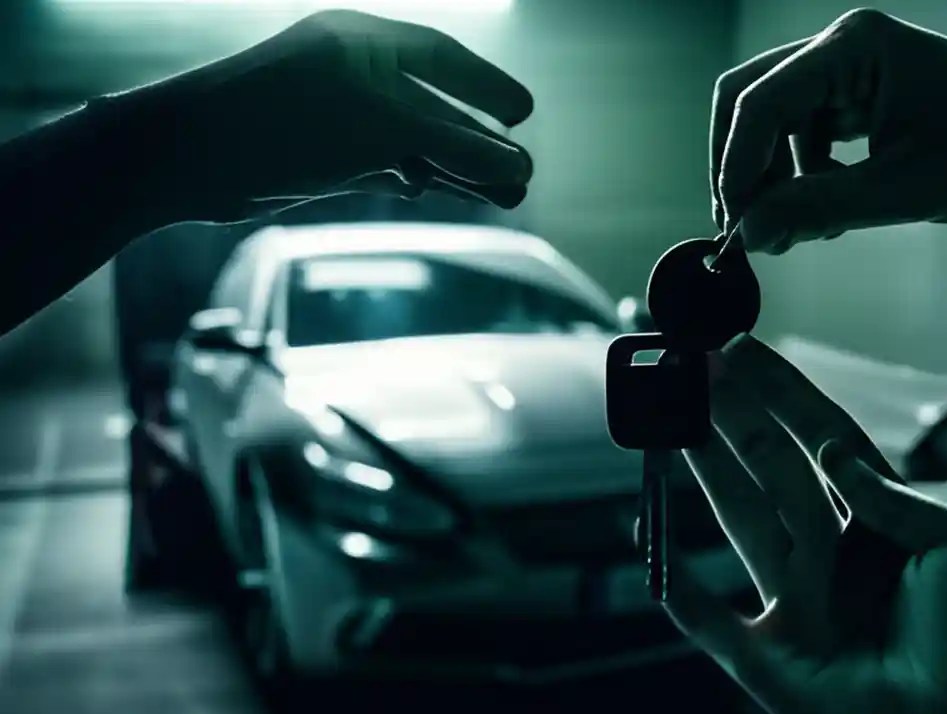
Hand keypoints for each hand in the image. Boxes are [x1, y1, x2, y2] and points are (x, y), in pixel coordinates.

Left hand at [151, 10, 533, 220]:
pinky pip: (378, 163)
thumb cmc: (278, 123)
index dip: (486, 86)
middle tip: (521, 179)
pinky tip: (430, 194)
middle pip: (431, 106)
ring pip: (408, 142)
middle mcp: (347, 71)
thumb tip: (520, 170)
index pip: (440, 56)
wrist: (183, 158)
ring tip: (502, 202)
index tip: (524, 113)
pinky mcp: (313, 153)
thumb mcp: (380, 130)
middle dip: (476, 145)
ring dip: (452, 171)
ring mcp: (330, 114)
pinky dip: (408, 178)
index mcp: (360, 40)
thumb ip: (453, 147)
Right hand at [665, 335, 946, 713]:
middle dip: (732, 414)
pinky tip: (643, 532)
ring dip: (701, 468)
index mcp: (886, 524)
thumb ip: (896, 495)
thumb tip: (834, 451)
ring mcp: (801, 606)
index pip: (824, 440)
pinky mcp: (774, 662)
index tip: (742, 350)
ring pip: (737, 521)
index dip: (783, 394)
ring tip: (667, 415)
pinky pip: (709, 620)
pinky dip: (672, 584)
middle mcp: (837, 557)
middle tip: (691, 367)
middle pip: (772, 469)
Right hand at [710, 8, 946, 253]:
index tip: (734, 228)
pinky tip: (824, 214)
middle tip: (743, 229)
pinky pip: (804, 130)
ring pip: (772, 119)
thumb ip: (816, 209)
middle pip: (750, 98)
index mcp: (854, 47)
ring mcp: (851, 65)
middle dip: (740, 166)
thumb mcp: (901, 191)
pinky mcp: (861, 91)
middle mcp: (843, 44)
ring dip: (771, 176)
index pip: (760, 102)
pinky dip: (800, 173)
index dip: (735, 168)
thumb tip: (746, 236)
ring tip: (793, 232)